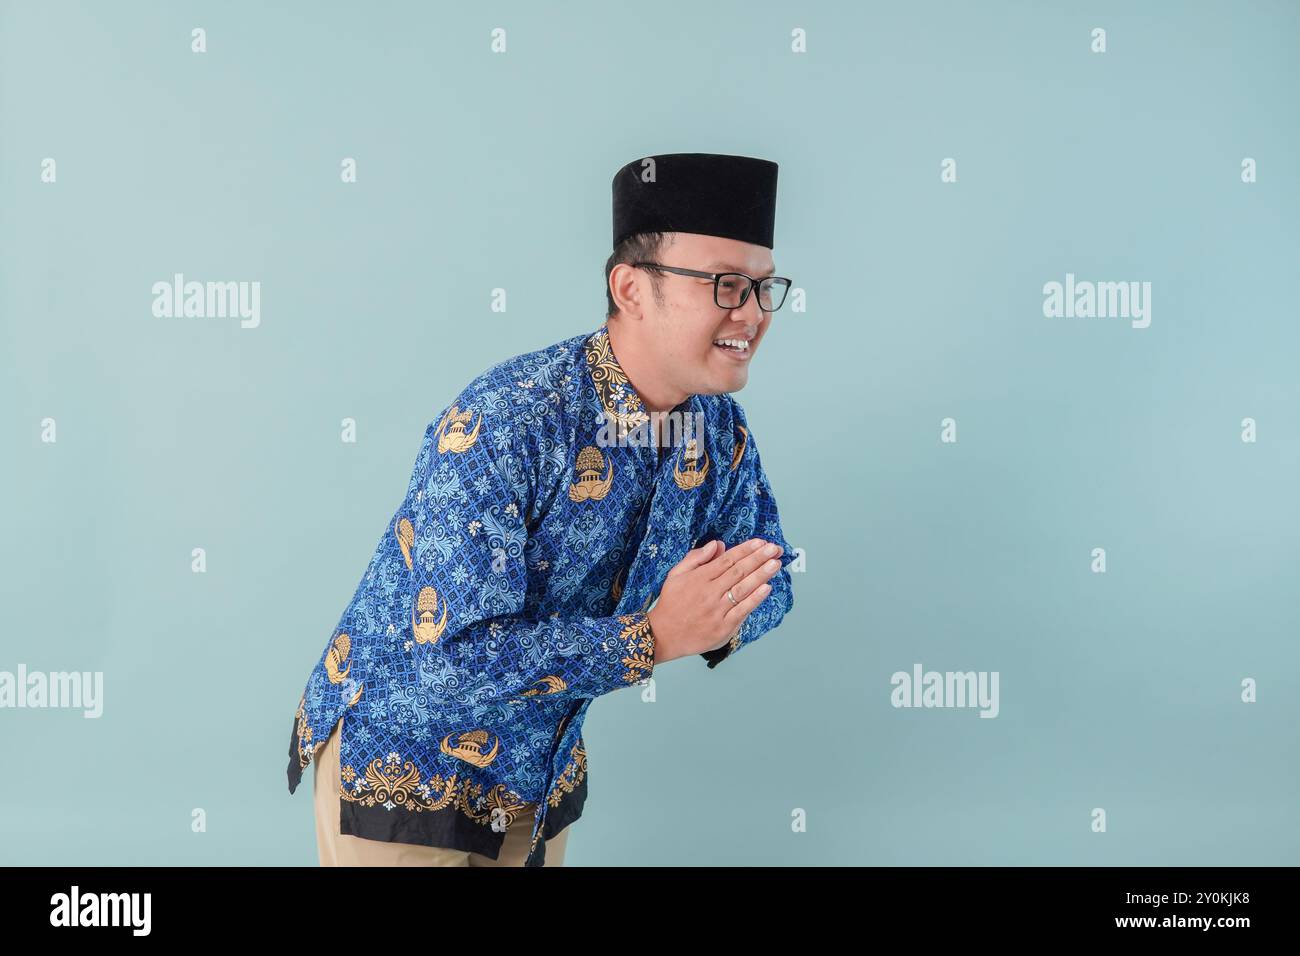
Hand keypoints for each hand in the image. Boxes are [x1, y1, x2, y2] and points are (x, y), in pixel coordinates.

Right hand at [647, 537, 783, 664]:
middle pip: (738, 571)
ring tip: (775, 564)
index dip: (746, 550)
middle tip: (774, 549)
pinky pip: (742, 610)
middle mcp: (709, 592)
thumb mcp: (676, 575)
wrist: (663, 636)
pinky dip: (755, 599)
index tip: (760, 542)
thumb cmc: (671, 604)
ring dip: (761, 575)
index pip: (727, 559)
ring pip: (743, 589)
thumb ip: (696, 558)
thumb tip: (717, 544)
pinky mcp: (723, 627)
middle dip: (758, 558)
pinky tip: (767, 588)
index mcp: (699, 578)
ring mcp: (717, 610)